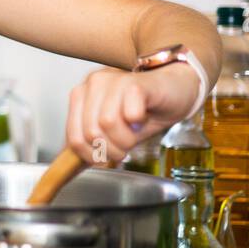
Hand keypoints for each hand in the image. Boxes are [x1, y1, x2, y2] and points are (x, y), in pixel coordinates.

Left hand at [65, 63, 200, 166]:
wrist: (176, 89)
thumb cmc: (144, 110)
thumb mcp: (112, 130)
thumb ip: (92, 141)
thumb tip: (72, 166)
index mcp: (81, 95)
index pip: (73, 137)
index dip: (91, 155)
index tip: (106, 157)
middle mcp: (93, 84)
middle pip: (91, 133)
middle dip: (112, 149)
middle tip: (126, 146)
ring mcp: (113, 81)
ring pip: (108, 123)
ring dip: (126, 138)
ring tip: (135, 133)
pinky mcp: (135, 83)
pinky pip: (130, 113)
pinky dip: (139, 123)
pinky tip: (143, 118)